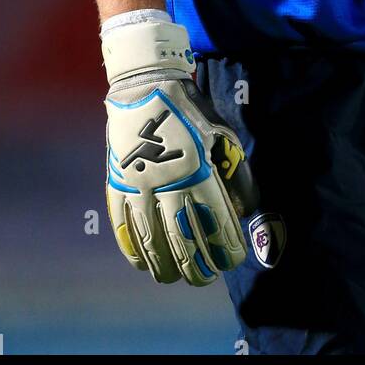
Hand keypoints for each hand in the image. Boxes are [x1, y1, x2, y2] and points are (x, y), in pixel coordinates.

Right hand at [102, 17, 259, 285]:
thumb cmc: (191, 111)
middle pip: (181, 238)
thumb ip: (236, 173)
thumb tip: (247, 211)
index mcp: (196, 169)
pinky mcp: (117, 184)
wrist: (145, 86)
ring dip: (165, 265)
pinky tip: (144, 263)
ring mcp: (138, 185)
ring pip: (151, 239)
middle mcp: (166, 182)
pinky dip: (134, 250)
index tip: (231, 259)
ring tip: (176, 278)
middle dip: (196, 265)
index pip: (213, 221)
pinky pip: (123, 227)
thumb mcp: (222, 135)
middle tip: (205, 277)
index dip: (224, 246)